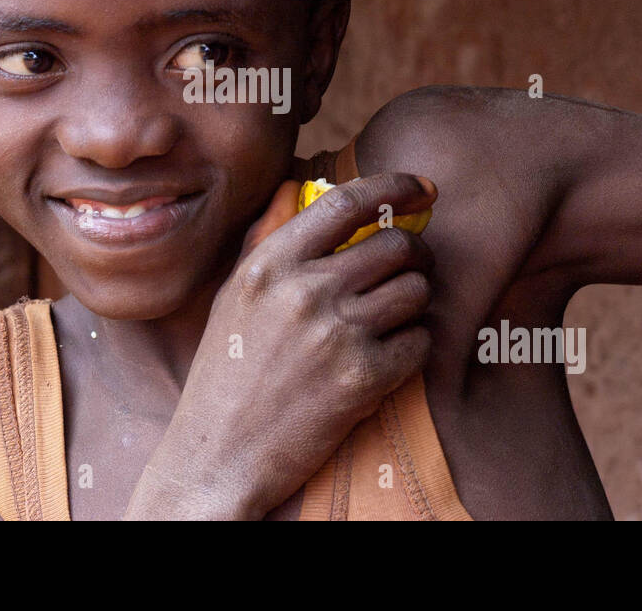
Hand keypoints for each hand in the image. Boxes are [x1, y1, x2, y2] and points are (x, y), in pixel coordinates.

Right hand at [125, 172, 437, 518]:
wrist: (218, 456)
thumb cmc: (224, 373)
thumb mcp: (232, 296)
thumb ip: (265, 238)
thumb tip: (295, 187)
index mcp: (269, 265)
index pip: (346, 202)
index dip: (395, 186)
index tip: (423, 189)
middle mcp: (303, 291)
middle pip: (395, 245)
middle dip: (416, 253)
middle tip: (413, 266)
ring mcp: (335, 335)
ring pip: (415, 291)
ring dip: (415, 301)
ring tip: (394, 317)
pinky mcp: (362, 379)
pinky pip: (420, 341)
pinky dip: (414, 346)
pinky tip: (389, 357)